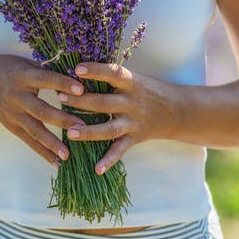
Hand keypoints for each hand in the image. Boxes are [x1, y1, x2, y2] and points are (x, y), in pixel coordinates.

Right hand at [0, 55, 84, 167]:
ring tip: (68, 154)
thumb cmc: (6, 68)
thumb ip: (45, 70)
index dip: (62, 83)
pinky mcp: (12, 127)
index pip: (45, 79)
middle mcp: (18, 97)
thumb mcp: (23, 62)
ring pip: (34, 130)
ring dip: (52, 143)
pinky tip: (56, 163)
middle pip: (40, 110)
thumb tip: (74, 74)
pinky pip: (29, 141)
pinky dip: (43, 153)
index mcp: (22, 76)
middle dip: (61, 120)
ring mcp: (14, 114)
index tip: (81, 89)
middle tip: (82, 127)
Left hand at [58, 62, 177, 174]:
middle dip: (81, 101)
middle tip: (60, 97)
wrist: (177, 110)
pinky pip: (120, 150)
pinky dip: (109, 160)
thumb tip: (79, 68)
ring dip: (89, 132)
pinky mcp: (135, 138)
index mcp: (131, 82)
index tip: (77, 68)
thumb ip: (111, 76)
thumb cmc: (148, 89)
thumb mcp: (134, 77)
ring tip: (70, 133)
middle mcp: (132, 102)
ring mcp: (133, 122)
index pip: (112, 73)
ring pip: (109, 128)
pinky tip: (96, 169)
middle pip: (104, 103)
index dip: (95, 71)